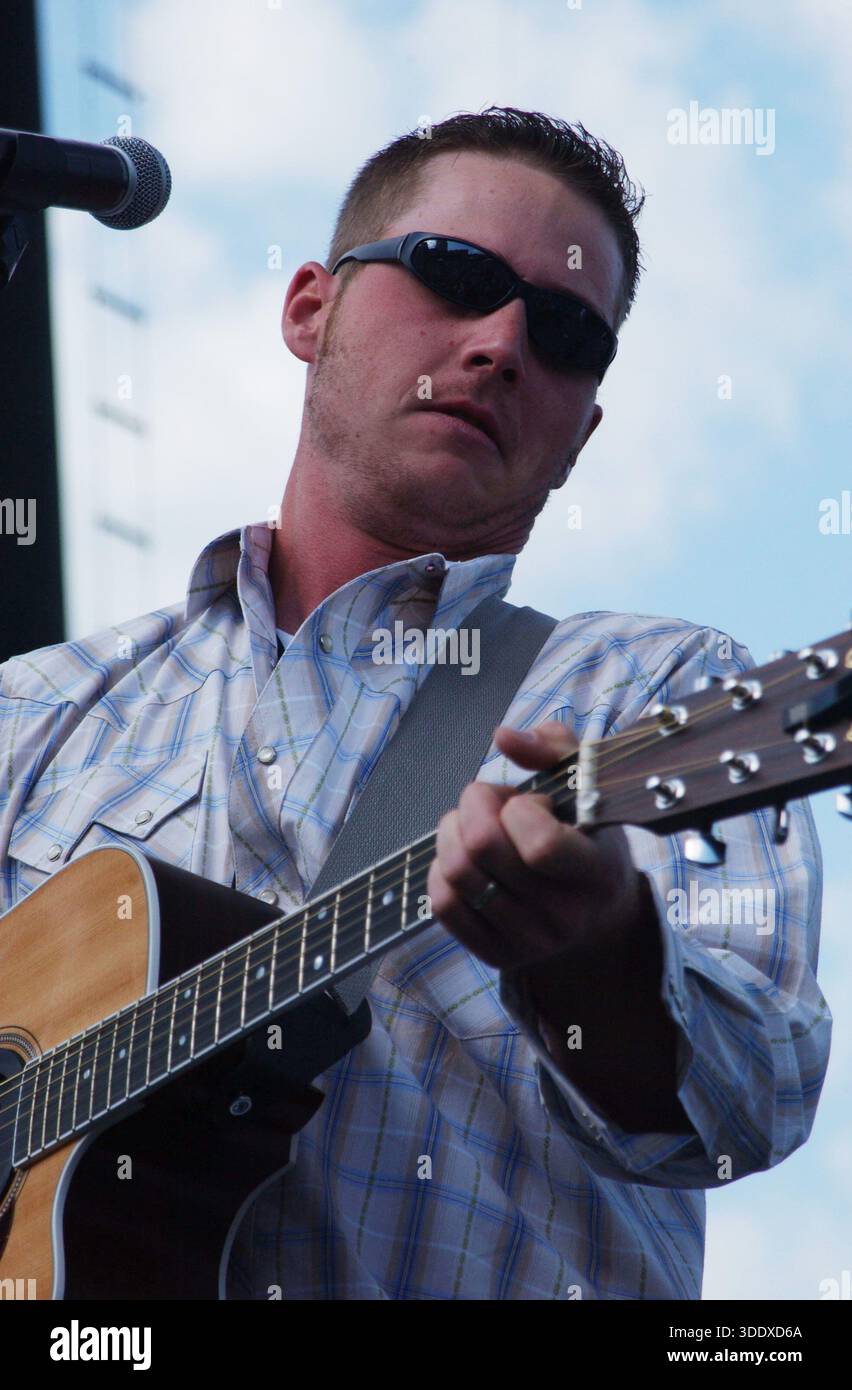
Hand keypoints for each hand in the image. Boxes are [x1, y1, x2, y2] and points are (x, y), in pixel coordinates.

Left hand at [426, 719, 644, 971]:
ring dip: (452, 830)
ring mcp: (530, 943)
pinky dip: (440, 866)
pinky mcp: (497, 955)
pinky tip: (463, 855)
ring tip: (473, 824)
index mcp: (598, 873)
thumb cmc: (587, 837)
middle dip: (474, 804)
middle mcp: (566, 917)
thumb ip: (553, 747)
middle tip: (489, 799)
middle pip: (483, 849)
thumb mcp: (587, 787)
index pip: (541, 845)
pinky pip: (443, 903)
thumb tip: (503, 736)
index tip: (531, 801)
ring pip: (455, 873)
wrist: (596, 915)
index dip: (520, 809)